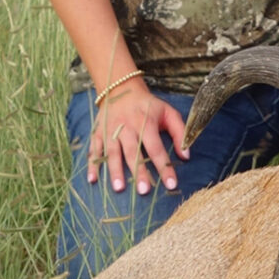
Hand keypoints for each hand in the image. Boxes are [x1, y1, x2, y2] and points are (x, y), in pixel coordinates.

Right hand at [88, 80, 187, 194]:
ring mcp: (110, 130)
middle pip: (133, 152)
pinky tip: (92, 180)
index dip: (164, 166)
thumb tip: (186, 156)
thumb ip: (179, 132)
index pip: (156, 148)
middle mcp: (127, 127)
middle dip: (138, 172)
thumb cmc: (148, 105)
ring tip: (119, 188)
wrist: (120, 88)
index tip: (171, 184)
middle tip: (144, 191)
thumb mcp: (168, 113)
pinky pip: (94, 149)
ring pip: (112, 152)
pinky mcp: (98, 132)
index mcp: (146, 122)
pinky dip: (92, 165)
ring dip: (115, 171)